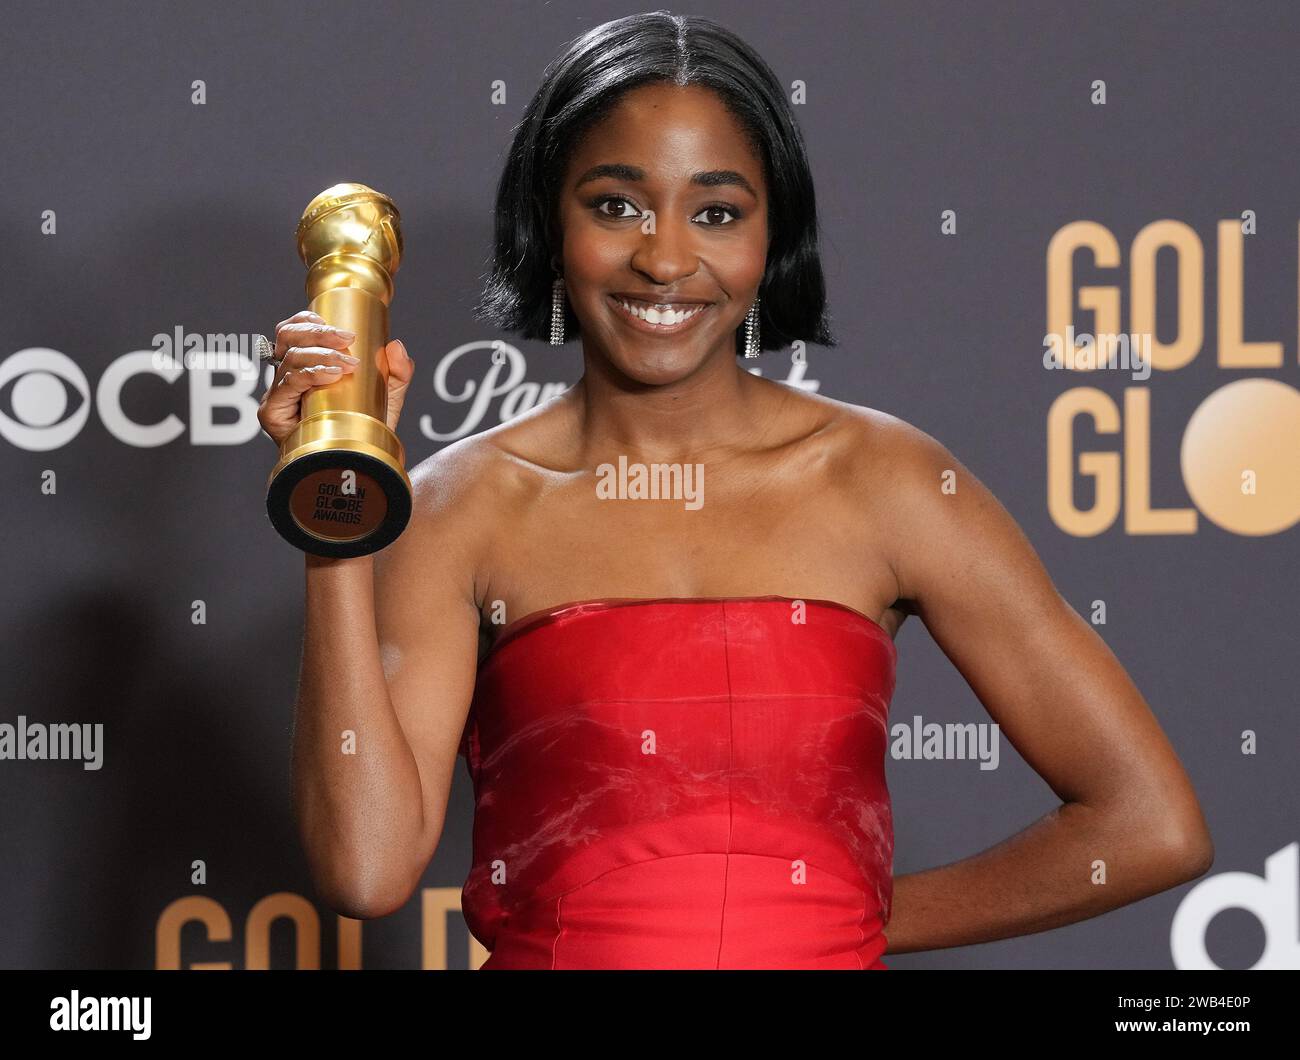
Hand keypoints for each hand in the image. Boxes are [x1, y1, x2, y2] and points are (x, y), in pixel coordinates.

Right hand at [257, 310, 414, 446]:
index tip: (339, 326)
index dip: (309, 320)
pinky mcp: (272, 413)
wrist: (361, 464)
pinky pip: (287, 384)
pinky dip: (309, 375)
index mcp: (306, 365)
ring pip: (289, 359)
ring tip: (347, 364)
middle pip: (288, 338)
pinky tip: (330, 375)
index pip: (295, 331)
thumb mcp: (389, 395)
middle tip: (347, 339)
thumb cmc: (365, 428)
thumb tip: (395, 345)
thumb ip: (397, 370)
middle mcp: (288, 377)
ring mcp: (278, 395)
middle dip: (318, 333)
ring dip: (320, 355)